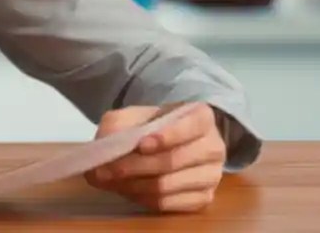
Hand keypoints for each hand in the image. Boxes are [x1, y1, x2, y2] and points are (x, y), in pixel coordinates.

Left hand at [85, 102, 225, 212]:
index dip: (166, 137)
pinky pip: (168, 204)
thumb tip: (105, 148)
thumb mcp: (133, 115)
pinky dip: (142, 198)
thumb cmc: (152, 126)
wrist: (167, 144)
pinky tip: (127, 189)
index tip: (141, 145)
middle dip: (135, 166)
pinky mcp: (203, 199)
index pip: (190, 127)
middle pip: (173, 161)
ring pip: (168, 186)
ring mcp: (211, 176)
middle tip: (104, 170)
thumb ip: (119, 125)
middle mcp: (214, 147)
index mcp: (202, 118)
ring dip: (133, 185)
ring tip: (110, 180)